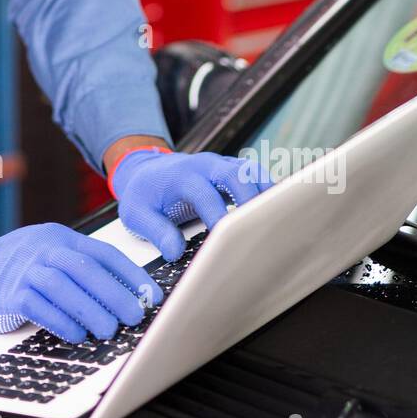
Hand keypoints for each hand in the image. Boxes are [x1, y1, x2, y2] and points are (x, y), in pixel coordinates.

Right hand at [0, 223, 163, 343]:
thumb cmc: (19, 266)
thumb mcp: (50, 254)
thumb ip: (81, 267)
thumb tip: (126, 293)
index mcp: (60, 238)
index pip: (102, 253)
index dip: (130, 274)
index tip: (151, 295)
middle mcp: (44, 250)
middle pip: (86, 270)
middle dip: (115, 294)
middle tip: (135, 316)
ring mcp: (25, 271)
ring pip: (64, 289)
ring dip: (91, 311)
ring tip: (110, 330)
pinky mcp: (10, 294)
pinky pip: (40, 308)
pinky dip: (62, 322)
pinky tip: (78, 335)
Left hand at [110, 148, 273, 261]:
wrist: (146, 170)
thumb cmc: (144, 194)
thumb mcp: (136, 213)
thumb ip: (155, 231)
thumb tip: (174, 251)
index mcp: (181, 175)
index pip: (204, 193)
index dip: (217, 214)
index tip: (225, 238)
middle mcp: (205, 165)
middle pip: (235, 174)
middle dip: (250, 200)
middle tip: (261, 229)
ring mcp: (222, 165)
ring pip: (251, 171)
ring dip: (266, 193)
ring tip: (280, 220)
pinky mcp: (233, 171)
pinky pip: (256, 176)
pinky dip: (269, 191)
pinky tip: (279, 213)